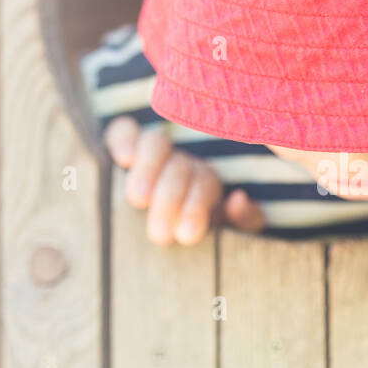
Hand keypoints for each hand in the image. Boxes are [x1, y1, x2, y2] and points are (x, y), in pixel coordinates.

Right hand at [104, 117, 264, 243]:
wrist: (147, 234)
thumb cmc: (194, 235)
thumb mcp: (227, 232)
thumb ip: (244, 220)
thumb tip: (238, 199)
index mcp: (206, 183)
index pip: (204, 184)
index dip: (196, 208)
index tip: (188, 236)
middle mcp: (181, 162)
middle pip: (179, 167)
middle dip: (170, 199)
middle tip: (160, 235)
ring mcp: (153, 152)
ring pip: (155, 144)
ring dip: (148, 170)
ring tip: (138, 199)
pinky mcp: (123, 145)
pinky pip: (123, 131)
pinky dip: (124, 139)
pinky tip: (123, 158)